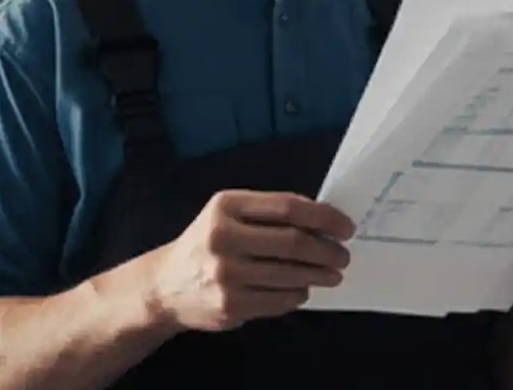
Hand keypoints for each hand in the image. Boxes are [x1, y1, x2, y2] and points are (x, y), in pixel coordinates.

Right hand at [146, 190, 353, 332]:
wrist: (166, 285)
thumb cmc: (206, 244)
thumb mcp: (227, 215)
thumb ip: (268, 214)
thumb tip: (322, 223)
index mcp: (225, 207)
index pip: (288, 208)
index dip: (324, 217)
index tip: (345, 227)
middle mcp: (223, 238)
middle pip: (294, 243)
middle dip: (328, 250)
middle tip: (342, 255)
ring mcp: (226, 275)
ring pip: (292, 275)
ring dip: (320, 275)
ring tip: (331, 274)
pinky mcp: (230, 305)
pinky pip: (280, 300)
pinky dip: (299, 295)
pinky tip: (302, 289)